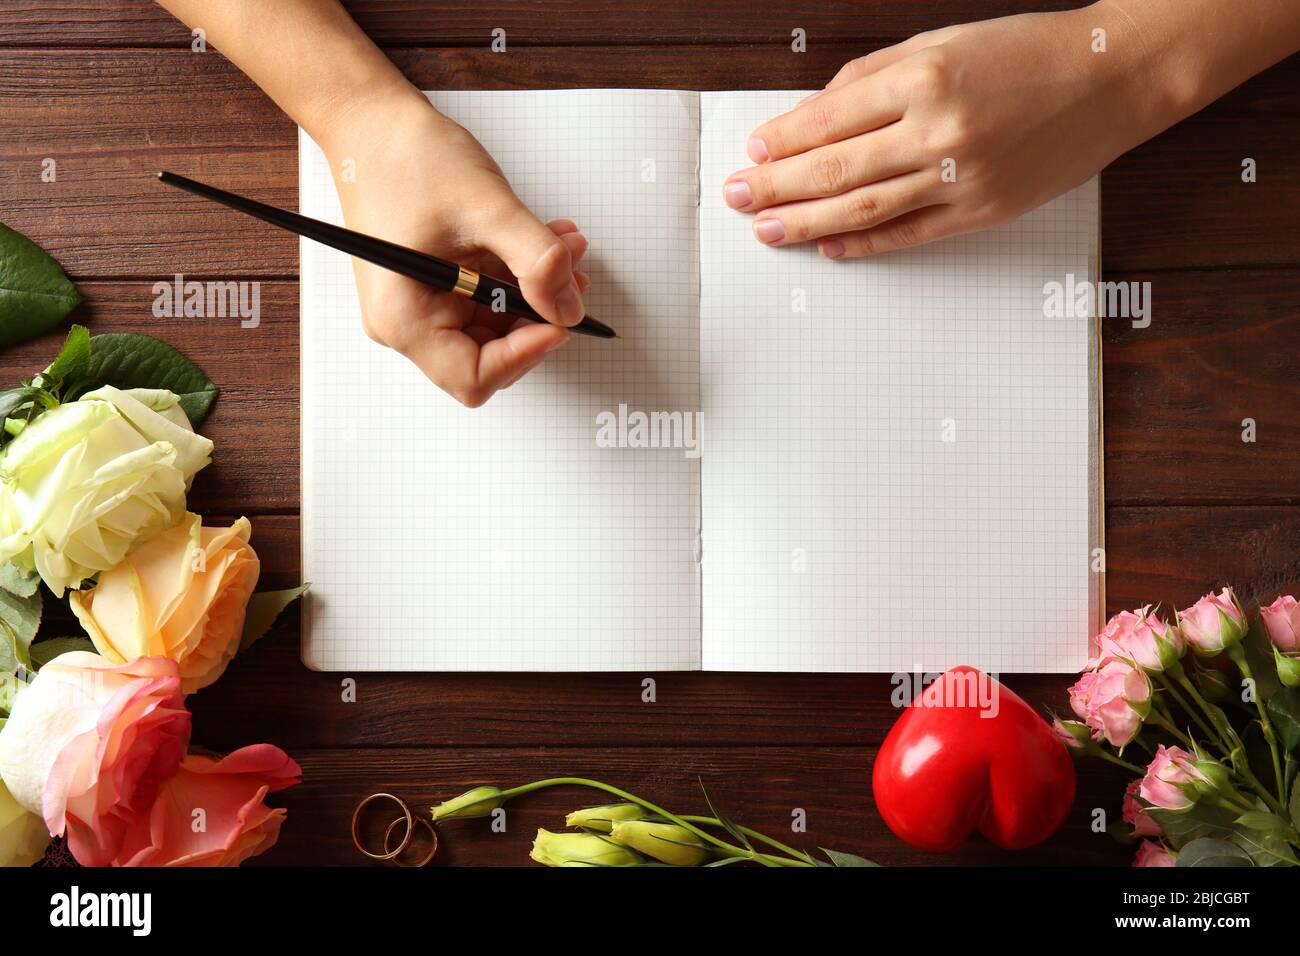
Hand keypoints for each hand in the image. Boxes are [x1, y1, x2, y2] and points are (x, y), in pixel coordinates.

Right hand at [322, 92, 588, 406]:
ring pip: (498, 323)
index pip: (474, 375)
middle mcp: (408, 323)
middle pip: (491, 355)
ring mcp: (423, 304)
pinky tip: (545, 242)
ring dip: (537, 291)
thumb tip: (570, 307)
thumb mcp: (487, 208)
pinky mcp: (438, 285)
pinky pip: (491, 296)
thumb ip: (536, 261)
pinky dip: (521, 274)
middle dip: (539, 316)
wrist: (372, 121)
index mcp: (404, 319)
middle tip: (573, 277)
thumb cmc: (405, 158)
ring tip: (564, 248)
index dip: (525, 354)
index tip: (561, 319)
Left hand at [723, 8, 1169, 257]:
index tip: (752, 150)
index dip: (783, 140)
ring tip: (766, 230)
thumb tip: (816, 115)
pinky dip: (863, 244)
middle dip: (776, 185)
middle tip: (736, 196)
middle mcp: (939, 130)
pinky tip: (827, 247)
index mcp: (925, 76)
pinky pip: (909, 234)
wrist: (1113, 77)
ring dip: (805, 223)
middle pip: (835, 170)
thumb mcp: (943, 40)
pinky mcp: (982, 212)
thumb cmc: (1024, 52)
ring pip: (863, 209)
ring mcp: (962, 178)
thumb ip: (876, 76)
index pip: (830, 118)